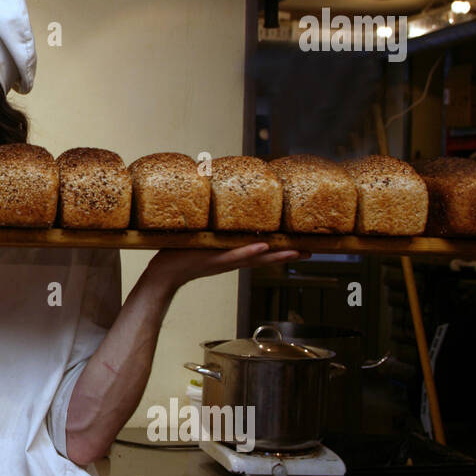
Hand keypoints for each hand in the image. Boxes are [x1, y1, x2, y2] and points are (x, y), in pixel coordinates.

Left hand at [143, 243, 308, 293]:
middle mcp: (232, 260)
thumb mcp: (204, 239)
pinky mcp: (213, 260)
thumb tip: (220, 204)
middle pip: (266, 258)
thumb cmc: (181, 253)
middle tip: (312, 252)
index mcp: (232, 255)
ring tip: (296, 252)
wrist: (163, 271)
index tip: (302, 246)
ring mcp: (224, 261)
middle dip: (289, 255)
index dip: (282, 250)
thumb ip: (216, 229)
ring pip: (255, 259)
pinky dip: (248, 253)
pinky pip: (233, 256)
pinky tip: (263, 248)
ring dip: (276, 255)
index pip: (263, 253)